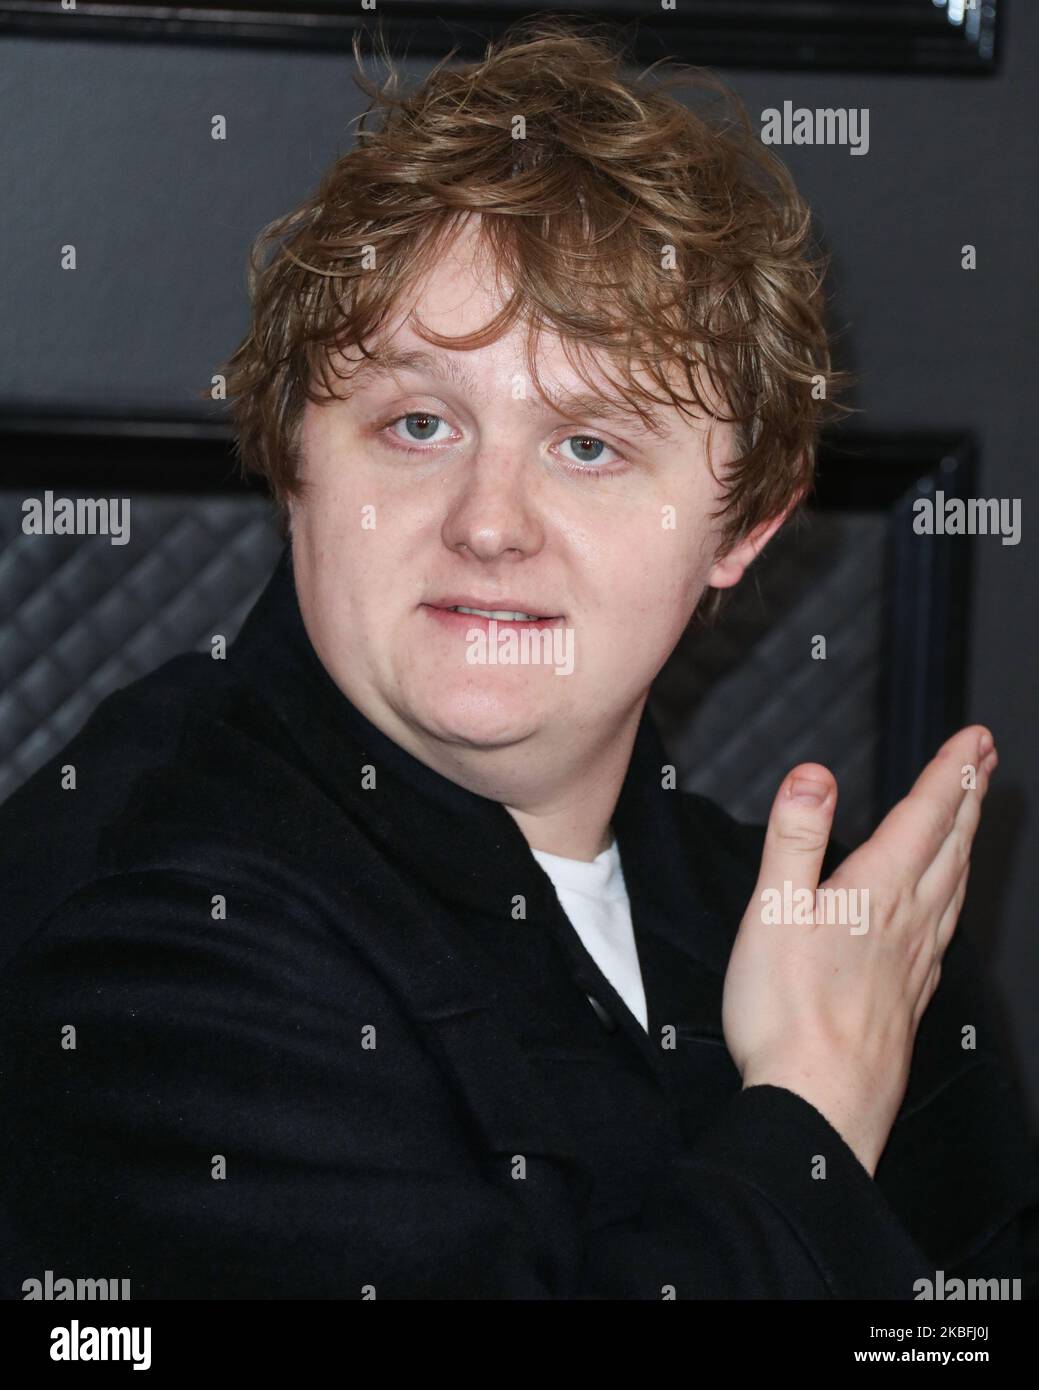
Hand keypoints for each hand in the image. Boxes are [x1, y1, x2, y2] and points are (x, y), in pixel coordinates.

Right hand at [721, 724, 997, 1174]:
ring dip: (967, 840)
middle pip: (951, 845)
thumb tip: (813, 774)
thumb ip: (794, 838)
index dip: (950, 772)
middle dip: (968, 795)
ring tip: (972, 816)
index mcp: (877, 892)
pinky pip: (947, 928)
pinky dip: (956, 895)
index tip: (973, 738)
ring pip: (956, 885)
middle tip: (986, 758)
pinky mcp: (910, 996)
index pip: (925, 816)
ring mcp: (915, 961)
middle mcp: (908, 921)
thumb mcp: (773, 911)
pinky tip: (947, 906)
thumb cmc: (787, 1014)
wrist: (819, 1105)